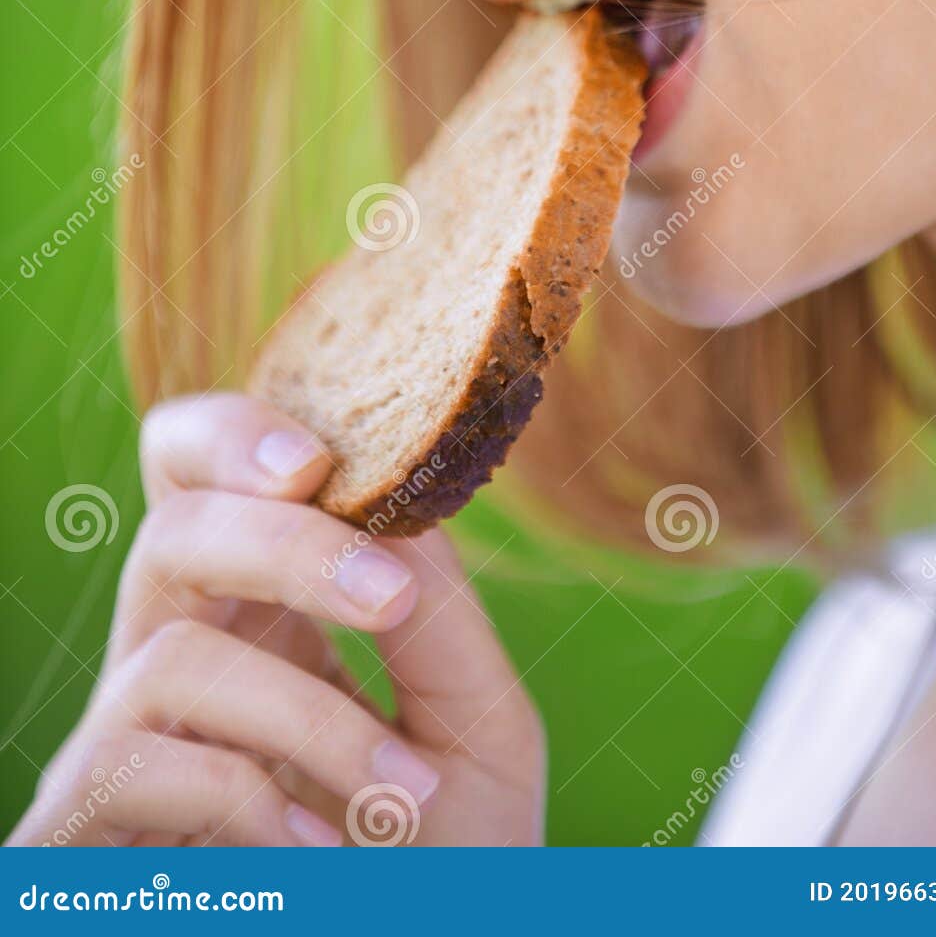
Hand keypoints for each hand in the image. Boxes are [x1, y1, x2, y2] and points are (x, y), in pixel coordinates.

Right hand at [8, 393, 543, 845]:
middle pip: (175, 531)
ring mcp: (131, 752)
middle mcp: (188, 663)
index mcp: (269, 616)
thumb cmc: (449, 872)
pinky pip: (130, 765)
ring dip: (306, 719)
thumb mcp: (478, 732)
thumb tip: (396, 506)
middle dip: (286, 547)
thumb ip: (442, 617)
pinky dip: (246, 800)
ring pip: (170, 655)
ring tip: (400, 799)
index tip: (318, 461)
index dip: (233, 436)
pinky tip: (318, 855)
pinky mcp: (85, 835)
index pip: (202, 476)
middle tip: (391, 602)